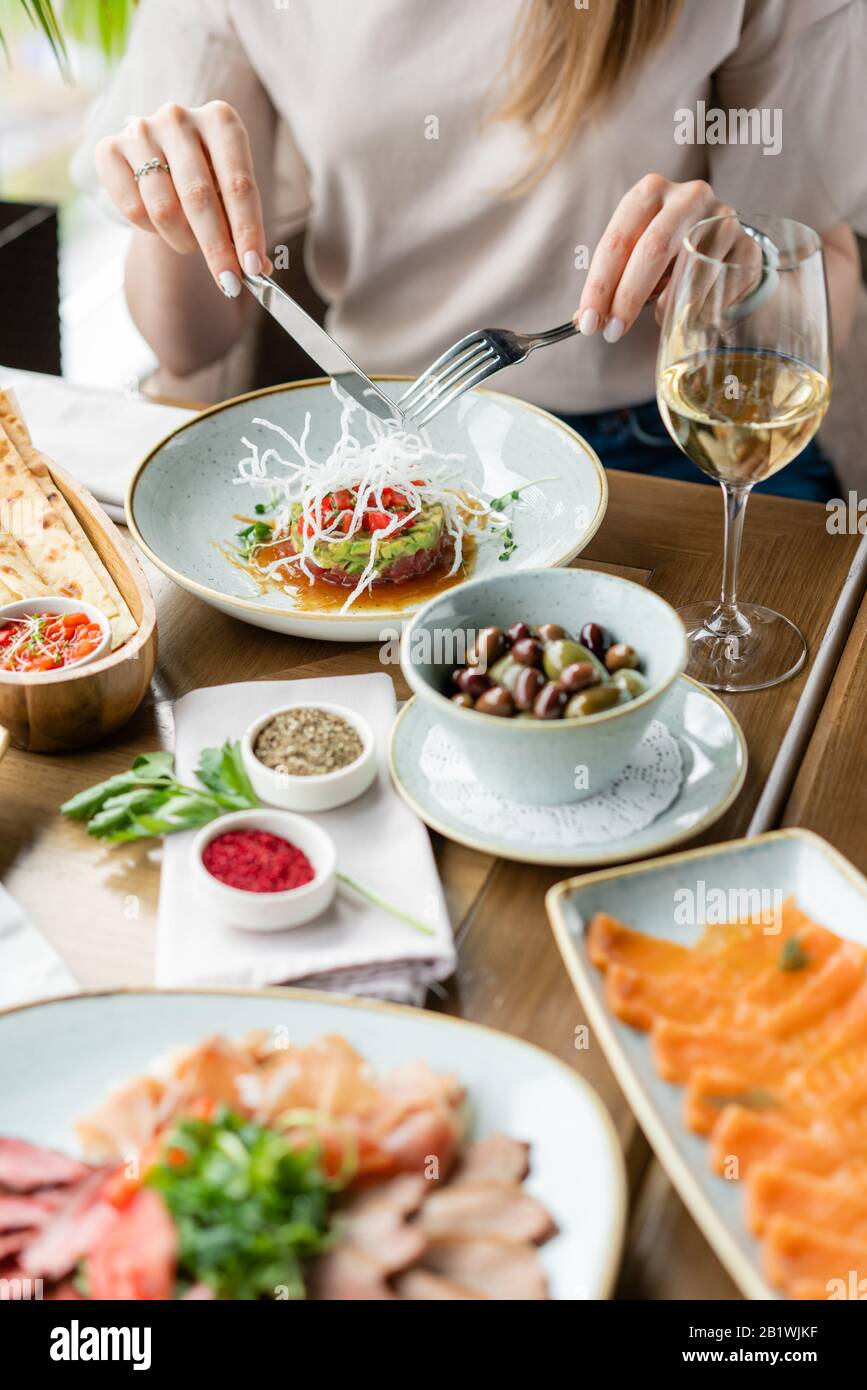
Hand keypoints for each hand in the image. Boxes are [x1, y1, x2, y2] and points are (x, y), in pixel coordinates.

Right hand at [94, 101, 271, 297]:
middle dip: (216, 247)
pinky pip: (132, 209)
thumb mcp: (230, 194)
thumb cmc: (206, 177)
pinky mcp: (109, 148)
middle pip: (199, 196)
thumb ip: (245, 227)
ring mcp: (141, 130)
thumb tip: (258, 269)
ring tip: (189, 243)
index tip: (253, 268)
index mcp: (220, 120)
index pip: (238, 183)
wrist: (159, 157)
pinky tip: (159, 224)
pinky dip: (150, 230)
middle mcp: (179, 117)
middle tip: (228, 283)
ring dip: (182, 240)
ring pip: (163, 208)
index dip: (247, 230)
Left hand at [574, 174, 734, 341]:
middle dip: (628, 297)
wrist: (721, 242)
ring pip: (690, 270)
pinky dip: (700, 310)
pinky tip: (691, 317)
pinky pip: (719, 287)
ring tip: (656, 322)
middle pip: (652, 249)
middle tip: (612, 333)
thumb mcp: (636, 256)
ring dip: (668, 306)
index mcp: (650, 191)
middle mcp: (689, 197)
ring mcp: (723, 218)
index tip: (589, 322)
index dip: (600, 285)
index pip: (618, 240)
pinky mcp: (748, 245)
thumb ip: (612, 282)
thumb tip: (584, 319)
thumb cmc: (667, 251)